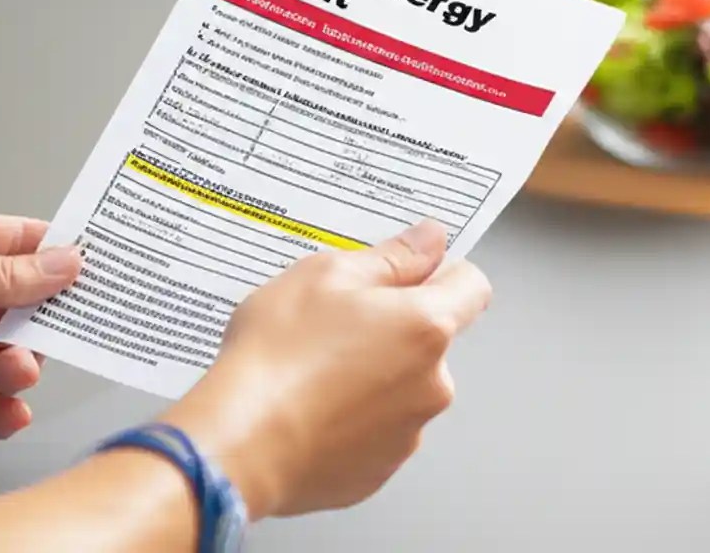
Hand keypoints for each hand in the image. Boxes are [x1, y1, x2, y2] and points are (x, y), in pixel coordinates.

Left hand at [0, 209, 81, 444]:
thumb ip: (1, 274)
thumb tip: (63, 261)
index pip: (8, 244)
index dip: (53, 251)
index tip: (97, 260)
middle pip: (13, 307)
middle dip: (43, 320)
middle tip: (71, 325)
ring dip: (19, 368)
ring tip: (18, 371)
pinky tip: (9, 410)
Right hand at [160, 219, 490, 518]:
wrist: (237, 445)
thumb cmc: (276, 358)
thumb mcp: (326, 275)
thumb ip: (392, 257)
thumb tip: (430, 240)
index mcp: (427, 327)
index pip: (472, 286)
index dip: (441, 273)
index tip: (408, 273)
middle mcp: (432, 384)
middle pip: (430, 340)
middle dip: (393, 327)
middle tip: (334, 323)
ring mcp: (407, 433)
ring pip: (401, 387)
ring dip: (372, 374)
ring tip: (311, 370)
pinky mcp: (379, 469)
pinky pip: (374, 430)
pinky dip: (351, 418)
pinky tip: (308, 408)